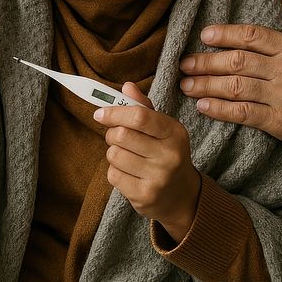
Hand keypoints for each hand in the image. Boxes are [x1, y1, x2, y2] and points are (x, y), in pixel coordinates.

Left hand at [93, 83, 200, 242]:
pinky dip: (115, 171)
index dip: (115, 112)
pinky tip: (129, 173)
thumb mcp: (163, 128)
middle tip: (117, 137)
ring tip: (127, 156)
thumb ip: (144, 107)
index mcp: (174, 132)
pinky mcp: (144, 196)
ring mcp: (158, 177)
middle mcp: (169, 155)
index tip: (100, 113)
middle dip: (112, 133)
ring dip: (114, 153)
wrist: (182, 195)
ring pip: (114, 155)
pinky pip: (113, 175)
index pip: (139, 116)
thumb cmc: (167, 153)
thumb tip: (126, 86)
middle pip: (121, 135)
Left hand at [179, 0, 281, 155]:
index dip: (226, 34)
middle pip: (237, 61)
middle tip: (185, 63)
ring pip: (235, 86)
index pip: (253, 36)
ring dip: (206, 85)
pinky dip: (220, 109)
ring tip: (186, 84)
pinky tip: (203, 106)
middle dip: (206, 61)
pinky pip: (243, 113)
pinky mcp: (279, 122)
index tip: (205, 35)